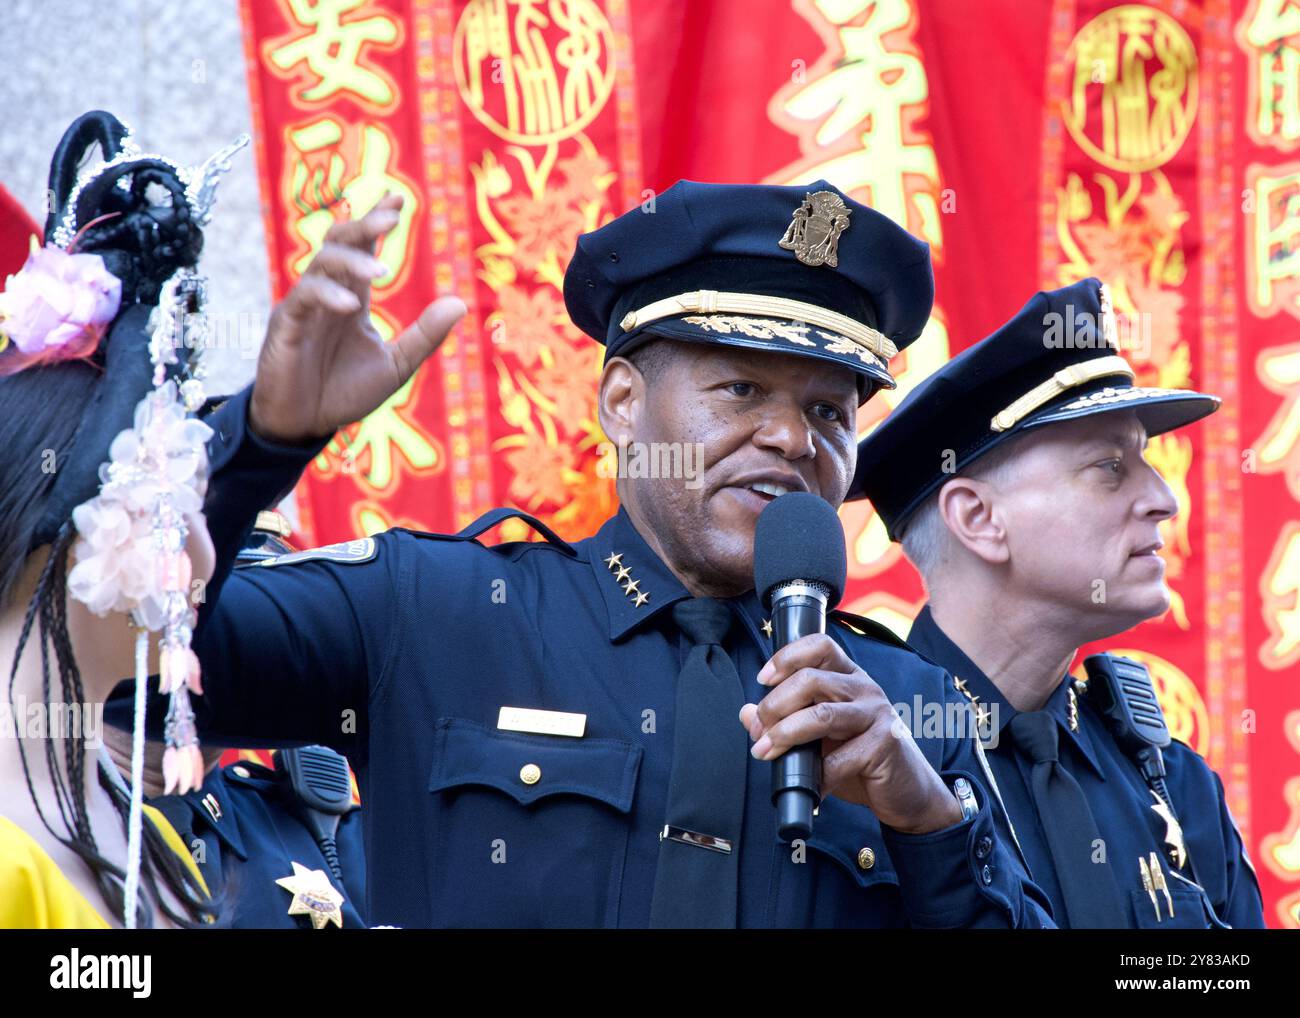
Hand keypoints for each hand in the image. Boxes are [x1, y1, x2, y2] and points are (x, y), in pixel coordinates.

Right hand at [250, 193, 466, 443]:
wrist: (304, 426)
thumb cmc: (344, 393)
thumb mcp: (396, 365)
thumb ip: (425, 335)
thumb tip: (460, 303)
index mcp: (352, 299)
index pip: (365, 251)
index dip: (378, 223)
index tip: (399, 200)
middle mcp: (328, 295)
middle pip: (341, 243)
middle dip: (364, 226)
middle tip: (391, 217)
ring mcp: (304, 307)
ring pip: (322, 263)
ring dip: (351, 261)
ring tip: (380, 271)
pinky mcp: (286, 325)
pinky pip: (304, 297)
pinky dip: (328, 295)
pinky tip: (350, 305)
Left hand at [739, 634, 962, 834]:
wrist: (907, 792)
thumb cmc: (860, 759)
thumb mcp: (819, 737)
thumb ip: (785, 721)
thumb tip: (746, 713)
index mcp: (848, 677)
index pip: (818, 646)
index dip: (786, 657)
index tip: (763, 679)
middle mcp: (864, 688)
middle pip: (810, 678)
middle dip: (774, 705)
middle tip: (760, 730)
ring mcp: (877, 714)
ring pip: (820, 714)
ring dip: (785, 735)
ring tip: (767, 752)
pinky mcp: (885, 744)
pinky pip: (839, 758)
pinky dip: (818, 776)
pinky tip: (811, 786)